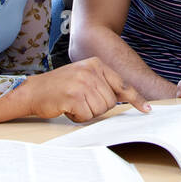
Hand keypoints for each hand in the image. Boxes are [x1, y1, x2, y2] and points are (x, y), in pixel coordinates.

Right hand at [14, 57, 150, 121]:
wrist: (32, 91)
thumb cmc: (58, 87)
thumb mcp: (83, 76)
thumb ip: (102, 84)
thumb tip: (123, 98)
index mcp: (96, 64)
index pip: (122, 84)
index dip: (136, 99)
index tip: (147, 109)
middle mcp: (91, 71)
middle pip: (111, 102)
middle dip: (97, 107)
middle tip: (80, 101)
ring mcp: (82, 83)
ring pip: (101, 110)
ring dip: (87, 112)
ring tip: (72, 103)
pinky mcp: (74, 96)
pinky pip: (88, 115)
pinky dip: (78, 117)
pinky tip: (67, 107)